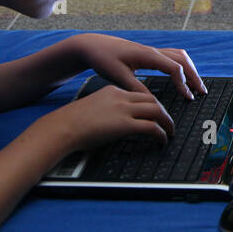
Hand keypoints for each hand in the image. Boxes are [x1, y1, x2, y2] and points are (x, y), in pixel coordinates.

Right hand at [52, 84, 178, 152]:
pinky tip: (162, 140)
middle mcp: (120, 97)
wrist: (62, 127)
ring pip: (156, 111)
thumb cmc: (71, 123)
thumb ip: (107, 110)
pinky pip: (151, 127)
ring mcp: (124, 110)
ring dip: (167, 122)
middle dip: (163, 111)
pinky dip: (161, 133)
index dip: (151, 104)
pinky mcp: (125, 124)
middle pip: (152, 100)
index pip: (140, 93)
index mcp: (112, 91)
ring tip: (170, 132)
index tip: (156, 112)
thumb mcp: (92, 108)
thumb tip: (113, 123)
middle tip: (168, 122)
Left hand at [72, 34, 206, 99]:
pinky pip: (172, 57)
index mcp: (148, 55)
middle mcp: (153, 51)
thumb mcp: (118, 77)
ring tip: (197, 85)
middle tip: (202, 92)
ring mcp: (152, 51)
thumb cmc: (103, 59)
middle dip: (194, 76)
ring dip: (190, 70)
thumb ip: (136, 88)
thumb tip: (153, 102)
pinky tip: (183, 76)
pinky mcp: (149, 54)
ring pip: (180, 56)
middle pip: (182, 60)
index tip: (188, 98)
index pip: (174, 68)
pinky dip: (182, 66)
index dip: (183, 84)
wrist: (93, 46)